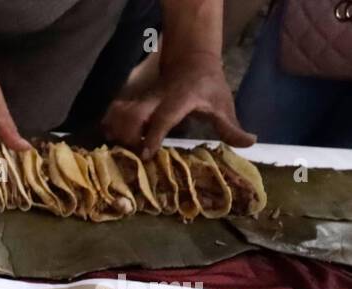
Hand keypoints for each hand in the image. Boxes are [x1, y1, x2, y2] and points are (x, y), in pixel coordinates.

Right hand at [102, 53, 255, 158]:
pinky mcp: (133, 103)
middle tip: (135, 156)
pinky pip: (113, 114)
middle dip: (129, 137)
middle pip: (132, 115)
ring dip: (117, 134)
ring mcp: (142, 100)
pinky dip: (109, 127)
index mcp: (180, 99)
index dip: (153, 136)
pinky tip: (114, 142)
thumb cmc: (209, 88)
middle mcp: (156, 99)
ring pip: (119, 113)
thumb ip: (231, 127)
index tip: (146, 154)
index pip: (163, 117)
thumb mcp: (223, 105)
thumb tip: (250, 143)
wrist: (192, 62)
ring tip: (124, 152)